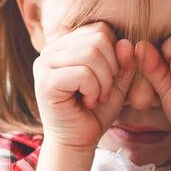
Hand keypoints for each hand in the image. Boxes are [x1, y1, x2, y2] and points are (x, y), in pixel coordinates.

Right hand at [32, 21, 139, 153]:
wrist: (76, 141)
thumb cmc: (94, 112)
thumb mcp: (116, 83)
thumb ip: (124, 62)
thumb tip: (126, 42)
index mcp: (66, 45)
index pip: (100, 29)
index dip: (115, 53)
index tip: (110, 79)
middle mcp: (51, 50)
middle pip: (97, 39)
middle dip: (111, 68)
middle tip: (104, 91)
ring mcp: (44, 64)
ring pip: (91, 54)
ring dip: (103, 81)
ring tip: (97, 97)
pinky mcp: (45, 82)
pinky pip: (82, 73)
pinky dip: (93, 90)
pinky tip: (87, 102)